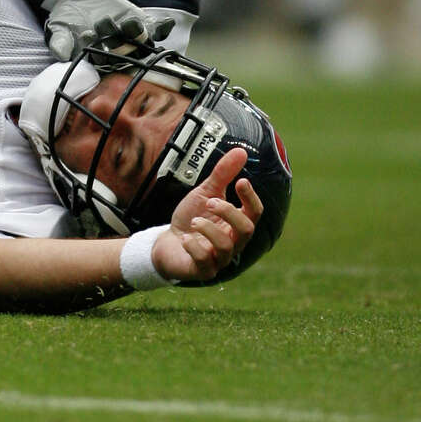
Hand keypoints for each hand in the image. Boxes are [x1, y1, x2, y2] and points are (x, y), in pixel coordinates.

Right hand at [41, 0, 174, 60]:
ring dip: (139, 35)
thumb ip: (59, 41)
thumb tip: (59, 54)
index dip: (99, 55)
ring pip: (140, 43)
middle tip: (113, 32)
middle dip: (121, 45)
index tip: (91, 42)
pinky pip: (155, 30)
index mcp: (96, 59)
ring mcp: (131, 39)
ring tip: (131, 23)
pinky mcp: (142, 24)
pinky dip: (162, 27)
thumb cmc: (68, 18)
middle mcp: (117, 53)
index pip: (101, 63)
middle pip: (124, 55)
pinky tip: (166, 23)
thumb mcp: (58, 28)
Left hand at [151, 148, 264, 281]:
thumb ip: (222, 174)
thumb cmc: (191, 218)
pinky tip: (184, 238)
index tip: (240, 181)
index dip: (251, 197)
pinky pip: (205, 261)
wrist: (166, 242)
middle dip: (229, 213)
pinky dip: (194, 247)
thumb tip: (241, 151)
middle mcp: (233, 242)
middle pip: (246, 230)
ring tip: (194, 220)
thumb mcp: (204, 193)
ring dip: (208, 229)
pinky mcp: (203, 270)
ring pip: (226, 247)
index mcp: (236, 223)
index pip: (255, 212)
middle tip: (209, 202)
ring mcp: (219, 258)